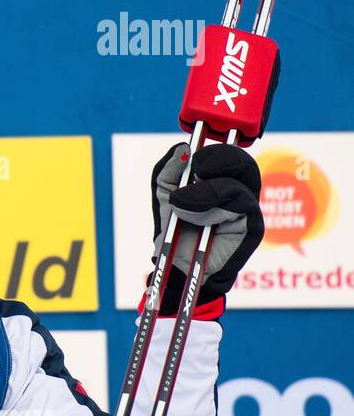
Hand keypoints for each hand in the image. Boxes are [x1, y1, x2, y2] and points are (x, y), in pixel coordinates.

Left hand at [149, 142, 263, 313]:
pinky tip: (190, 214)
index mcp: (223, 180)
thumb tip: (183, 148)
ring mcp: (248, 209)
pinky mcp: (252, 226)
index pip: (230, 154)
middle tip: (195, 166)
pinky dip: (211, 204)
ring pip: (238, 182)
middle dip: (218, 158)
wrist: (177, 266)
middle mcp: (240, 191)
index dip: (215, 148)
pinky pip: (240, 204)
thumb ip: (169, 171)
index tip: (191, 152)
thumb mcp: (164, 195)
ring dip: (204, 189)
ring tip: (178, 202)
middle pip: (243, 162)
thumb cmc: (175, 229)